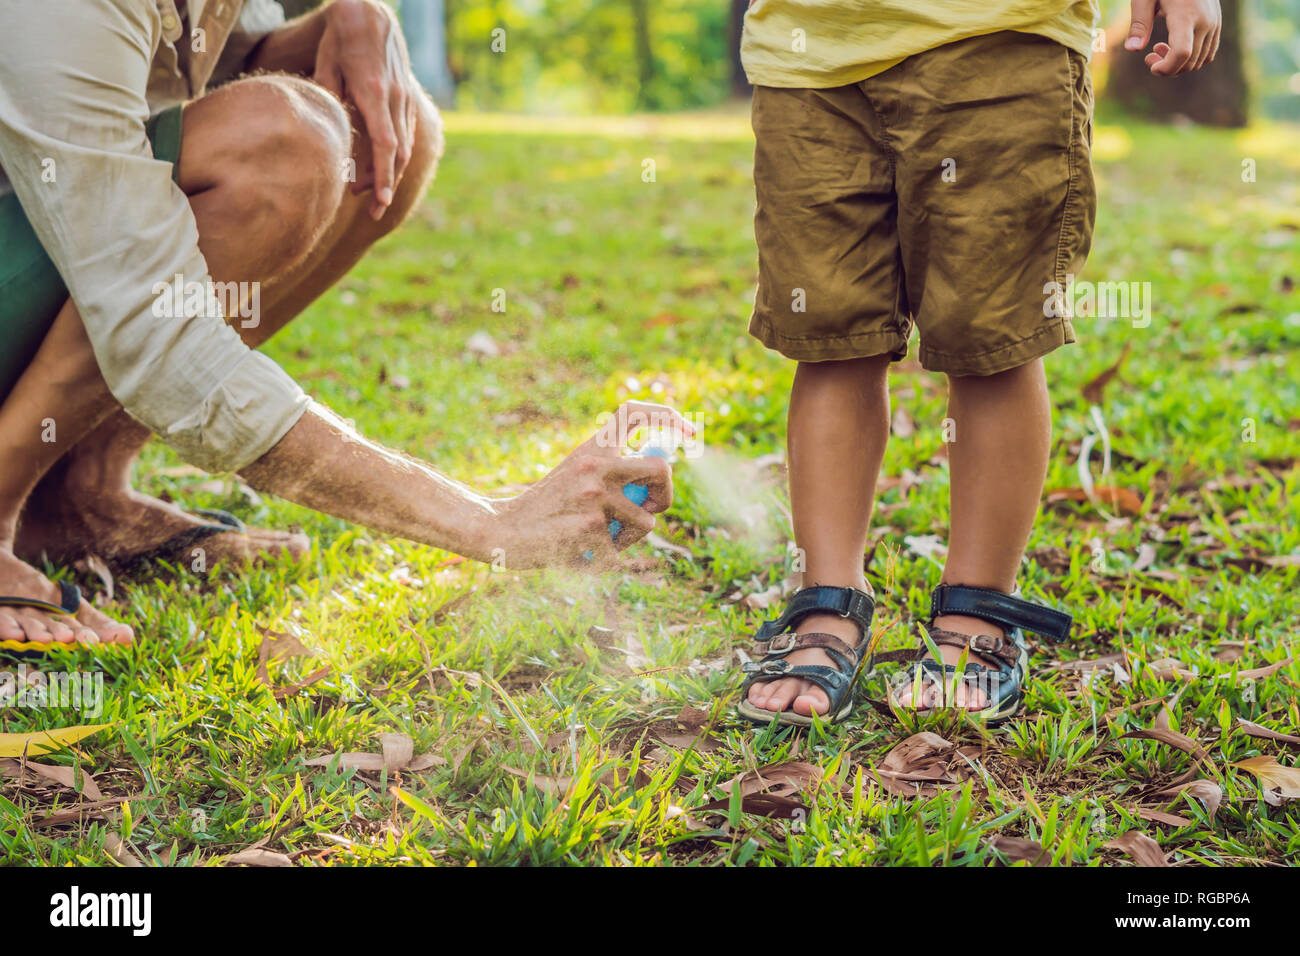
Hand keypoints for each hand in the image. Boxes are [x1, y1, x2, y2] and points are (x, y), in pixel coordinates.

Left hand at [314, 0, 418, 219]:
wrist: (370, 11)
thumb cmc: (342, 36)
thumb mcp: (326, 63)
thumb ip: (328, 96)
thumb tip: (327, 129)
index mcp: (374, 92)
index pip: (385, 145)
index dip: (384, 176)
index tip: (380, 201)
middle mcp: (394, 98)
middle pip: (397, 153)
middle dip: (387, 185)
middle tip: (372, 210)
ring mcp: (403, 98)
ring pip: (404, 146)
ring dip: (389, 172)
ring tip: (369, 192)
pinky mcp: (406, 96)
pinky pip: (405, 132)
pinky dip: (395, 155)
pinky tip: (382, 167)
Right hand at [487, 402, 693, 569]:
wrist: (501, 530)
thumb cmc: (543, 508)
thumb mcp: (575, 475)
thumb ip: (610, 471)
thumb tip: (660, 474)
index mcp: (592, 448)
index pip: (633, 413)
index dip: (667, 415)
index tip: (690, 432)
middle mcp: (596, 465)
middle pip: (662, 471)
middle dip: (664, 497)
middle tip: (648, 510)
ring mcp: (595, 496)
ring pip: (647, 522)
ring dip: (629, 538)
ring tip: (598, 539)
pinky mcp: (591, 528)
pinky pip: (622, 552)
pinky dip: (606, 559)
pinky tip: (579, 553)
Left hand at [1126, 0, 1220, 75]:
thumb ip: (1139, 24)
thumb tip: (1132, 50)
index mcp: (1185, 14)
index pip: (1182, 53)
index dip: (1166, 68)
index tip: (1150, 64)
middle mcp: (1204, 21)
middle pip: (1189, 62)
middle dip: (1167, 68)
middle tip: (1149, 56)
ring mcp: (1214, 23)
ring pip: (1199, 61)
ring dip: (1178, 64)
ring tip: (1159, 49)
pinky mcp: (1217, 23)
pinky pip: (1208, 53)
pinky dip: (1191, 58)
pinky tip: (1175, 47)